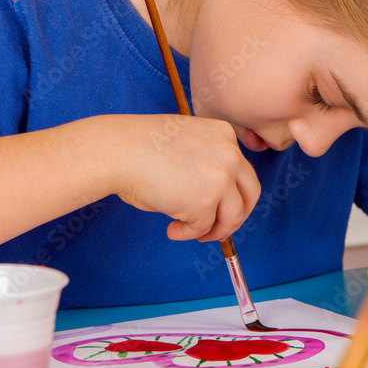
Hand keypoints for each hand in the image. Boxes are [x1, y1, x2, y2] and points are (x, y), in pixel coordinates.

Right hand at [93, 114, 261, 241]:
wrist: (117, 152)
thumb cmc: (139, 148)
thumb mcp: (185, 143)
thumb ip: (207, 162)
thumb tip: (218, 199)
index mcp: (223, 134)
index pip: (242, 169)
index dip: (233, 193)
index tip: (221, 206)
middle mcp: (229, 153)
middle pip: (251, 192)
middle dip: (236, 215)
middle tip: (218, 228)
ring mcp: (220, 178)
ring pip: (233, 216)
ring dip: (214, 230)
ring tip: (193, 233)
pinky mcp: (205, 202)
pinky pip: (203, 227)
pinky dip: (188, 233)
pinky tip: (171, 228)